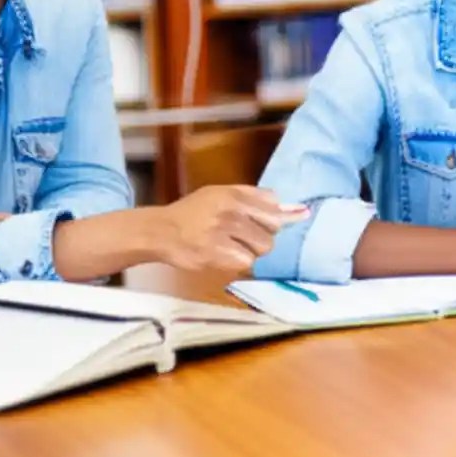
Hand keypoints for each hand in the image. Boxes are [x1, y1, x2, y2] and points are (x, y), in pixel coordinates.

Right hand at [152, 186, 309, 274]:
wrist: (161, 231)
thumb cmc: (194, 213)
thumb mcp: (222, 194)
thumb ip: (256, 198)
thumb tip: (295, 208)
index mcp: (234, 194)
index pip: (274, 207)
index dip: (281, 218)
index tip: (294, 218)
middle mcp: (231, 210)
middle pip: (273, 229)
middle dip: (263, 235)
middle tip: (245, 237)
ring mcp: (223, 231)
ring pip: (263, 247)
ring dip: (252, 251)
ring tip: (232, 246)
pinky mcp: (216, 253)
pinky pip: (247, 262)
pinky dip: (239, 262)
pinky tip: (224, 256)